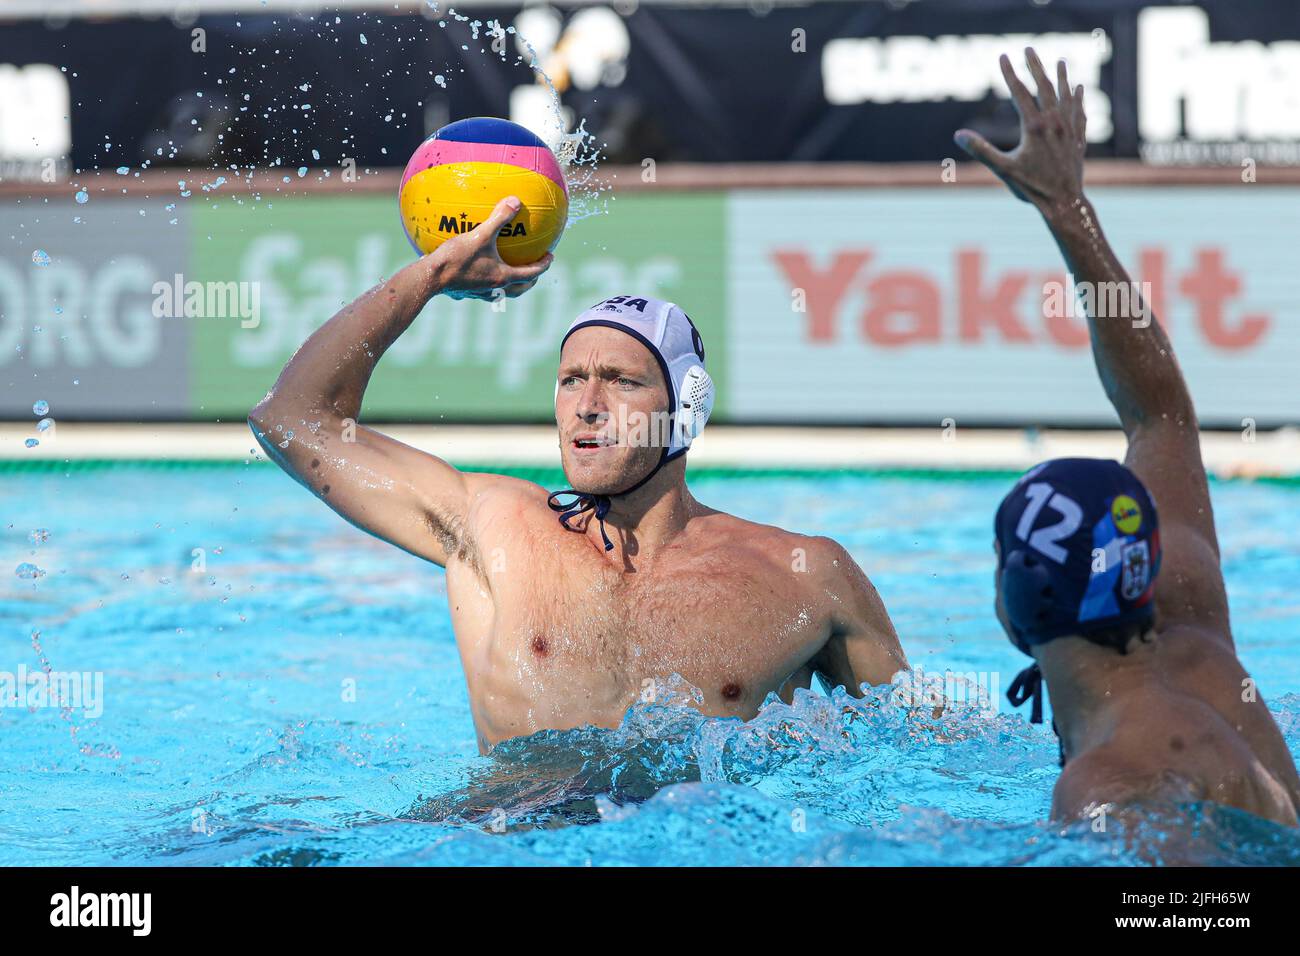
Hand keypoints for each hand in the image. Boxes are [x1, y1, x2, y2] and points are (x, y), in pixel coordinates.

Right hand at [426, 196, 553, 299]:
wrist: (430, 278)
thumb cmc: (456, 257)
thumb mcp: (480, 235)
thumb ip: (499, 218)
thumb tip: (516, 201)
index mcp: (503, 276)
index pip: (532, 273)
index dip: (543, 264)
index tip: (550, 256)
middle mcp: (495, 288)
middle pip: (521, 288)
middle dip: (531, 278)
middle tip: (536, 268)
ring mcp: (481, 292)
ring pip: (504, 292)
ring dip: (513, 284)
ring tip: (512, 272)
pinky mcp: (466, 292)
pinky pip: (484, 288)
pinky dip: (490, 280)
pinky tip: (480, 269)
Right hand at [954, 49, 1085, 210]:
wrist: (1064, 202)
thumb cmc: (1031, 188)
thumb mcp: (1002, 169)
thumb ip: (981, 150)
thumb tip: (958, 135)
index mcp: (1034, 126)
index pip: (1020, 92)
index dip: (1010, 73)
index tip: (1002, 57)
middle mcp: (1054, 122)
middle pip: (1045, 86)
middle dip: (1035, 66)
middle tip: (1028, 49)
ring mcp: (1068, 129)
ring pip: (1066, 95)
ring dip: (1062, 76)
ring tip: (1059, 61)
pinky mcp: (1078, 138)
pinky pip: (1079, 110)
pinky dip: (1078, 97)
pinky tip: (1079, 88)